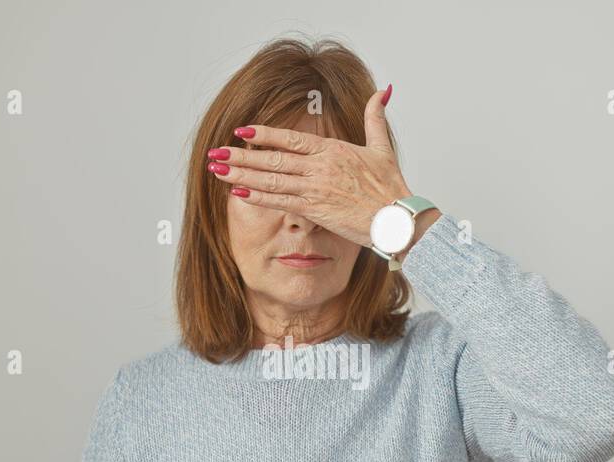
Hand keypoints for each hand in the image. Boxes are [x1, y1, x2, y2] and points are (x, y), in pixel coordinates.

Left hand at [205, 88, 412, 248]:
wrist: (398, 218)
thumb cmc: (391, 187)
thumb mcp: (382, 147)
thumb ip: (375, 118)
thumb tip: (381, 91)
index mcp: (332, 150)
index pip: (291, 139)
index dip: (264, 134)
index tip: (242, 131)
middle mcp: (319, 167)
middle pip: (272, 159)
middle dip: (240, 156)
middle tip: (215, 153)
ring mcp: (315, 189)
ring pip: (270, 180)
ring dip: (240, 175)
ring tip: (217, 170)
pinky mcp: (315, 210)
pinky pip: (279, 202)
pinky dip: (257, 197)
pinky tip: (237, 192)